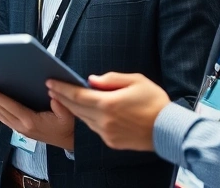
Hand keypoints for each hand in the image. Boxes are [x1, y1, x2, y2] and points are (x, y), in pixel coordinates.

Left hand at [0, 85, 73, 149]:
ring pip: (0, 116)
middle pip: (0, 111)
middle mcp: (22, 126)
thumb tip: (52, 93)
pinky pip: (5, 119)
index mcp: (31, 121)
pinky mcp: (21, 130)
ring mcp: (20, 129)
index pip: (9, 106)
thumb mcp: (68, 115)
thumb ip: (60, 105)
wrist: (70, 141)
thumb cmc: (68, 126)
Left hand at [47, 72, 169, 151]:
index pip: (77, 95)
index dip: (62, 88)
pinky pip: (94, 127)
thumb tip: (91, 80)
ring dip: (73, 107)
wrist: (169, 130)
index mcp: (108, 104)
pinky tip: (84, 110)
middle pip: (76, 107)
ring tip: (64, 97)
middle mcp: (104, 120)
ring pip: (83, 118)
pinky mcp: (111, 141)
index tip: (50, 82)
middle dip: (62, 97)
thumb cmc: (154, 102)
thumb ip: (111, 78)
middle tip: (52, 88)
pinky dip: (87, 118)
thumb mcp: (136, 81)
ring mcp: (106, 133)